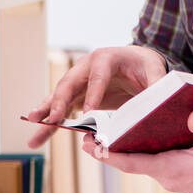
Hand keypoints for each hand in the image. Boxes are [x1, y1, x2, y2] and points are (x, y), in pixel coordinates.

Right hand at [24, 45, 167, 148]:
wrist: (135, 62)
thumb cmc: (144, 65)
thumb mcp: (154, 71)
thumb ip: (156, 84)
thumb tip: (159, 102)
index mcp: (106, 58)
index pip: (98, 75)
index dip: (93, 92)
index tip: (88, 112)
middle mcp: (86, 67)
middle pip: (69, 82)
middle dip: (59, 100)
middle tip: (53, 118)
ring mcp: (78, 81)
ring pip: (58, 96)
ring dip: (45, 111)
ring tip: (32, 124)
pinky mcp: (76, 95)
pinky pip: (59, 108)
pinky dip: (49, 120)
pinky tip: (38, 134)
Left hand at [82, 110, 192, 192]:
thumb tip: (191, 113)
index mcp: (173, 170)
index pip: (133, 162)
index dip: (109, 154)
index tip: (89, 146)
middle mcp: (170, 178)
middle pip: (133, 163)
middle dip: (112, 150)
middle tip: (88, 137)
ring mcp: (177, 179)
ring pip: (146, 163)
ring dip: (129, 150)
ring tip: (108, 134)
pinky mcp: (185, 177)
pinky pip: (158, 164)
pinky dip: (146, 152)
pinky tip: (142, 137)